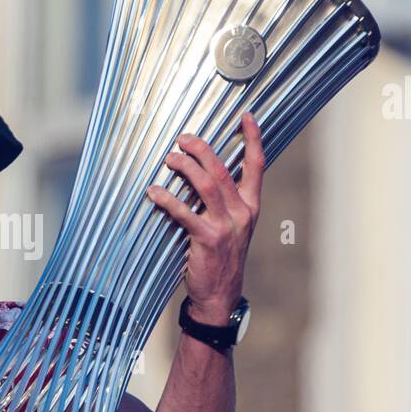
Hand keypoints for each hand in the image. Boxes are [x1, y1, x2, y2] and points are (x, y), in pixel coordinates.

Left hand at [145, 112, 263, 323]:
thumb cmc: (221, 257)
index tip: (246, 116)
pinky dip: (167, 200)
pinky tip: (153, 192)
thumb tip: (202, 173)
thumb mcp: (233, 227)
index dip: (253, 139)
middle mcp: (242, 213)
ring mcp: (226, 226)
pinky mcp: (207, 239)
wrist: (220, 295)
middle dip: (202, 149)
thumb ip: (225, 202)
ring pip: (207, 185)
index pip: (257, 166)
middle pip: (223, 170)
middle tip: (183, 138)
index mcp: (250, 206)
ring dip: (185, 168)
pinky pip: (184, 213)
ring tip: (169, 159)